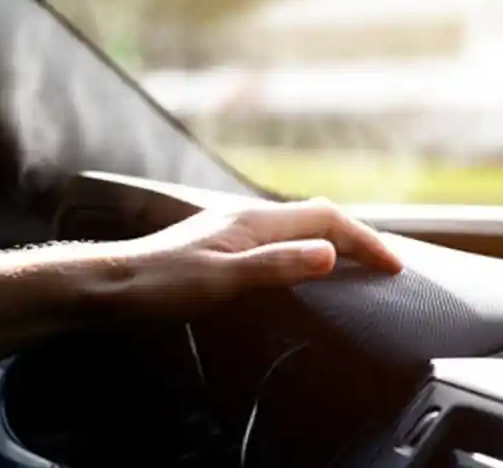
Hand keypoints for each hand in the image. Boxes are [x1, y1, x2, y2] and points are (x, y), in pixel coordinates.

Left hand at [96, 198, 402, 316]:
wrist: (108, 285)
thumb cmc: (159, 284)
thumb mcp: (221, 280)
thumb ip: (276, 265)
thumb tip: (329, 252)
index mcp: (253, 221)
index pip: (326, 219)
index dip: (365, 240)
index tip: (394, 266)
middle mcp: (245, 218)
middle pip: (316, 217)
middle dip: (356, 236)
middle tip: (385, 263)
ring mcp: (231, 230)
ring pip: (296, 227)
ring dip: (331, 240)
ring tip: (354, 262)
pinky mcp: (219, 246)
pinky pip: (277, 240)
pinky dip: (304, 250)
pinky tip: (297, 267)